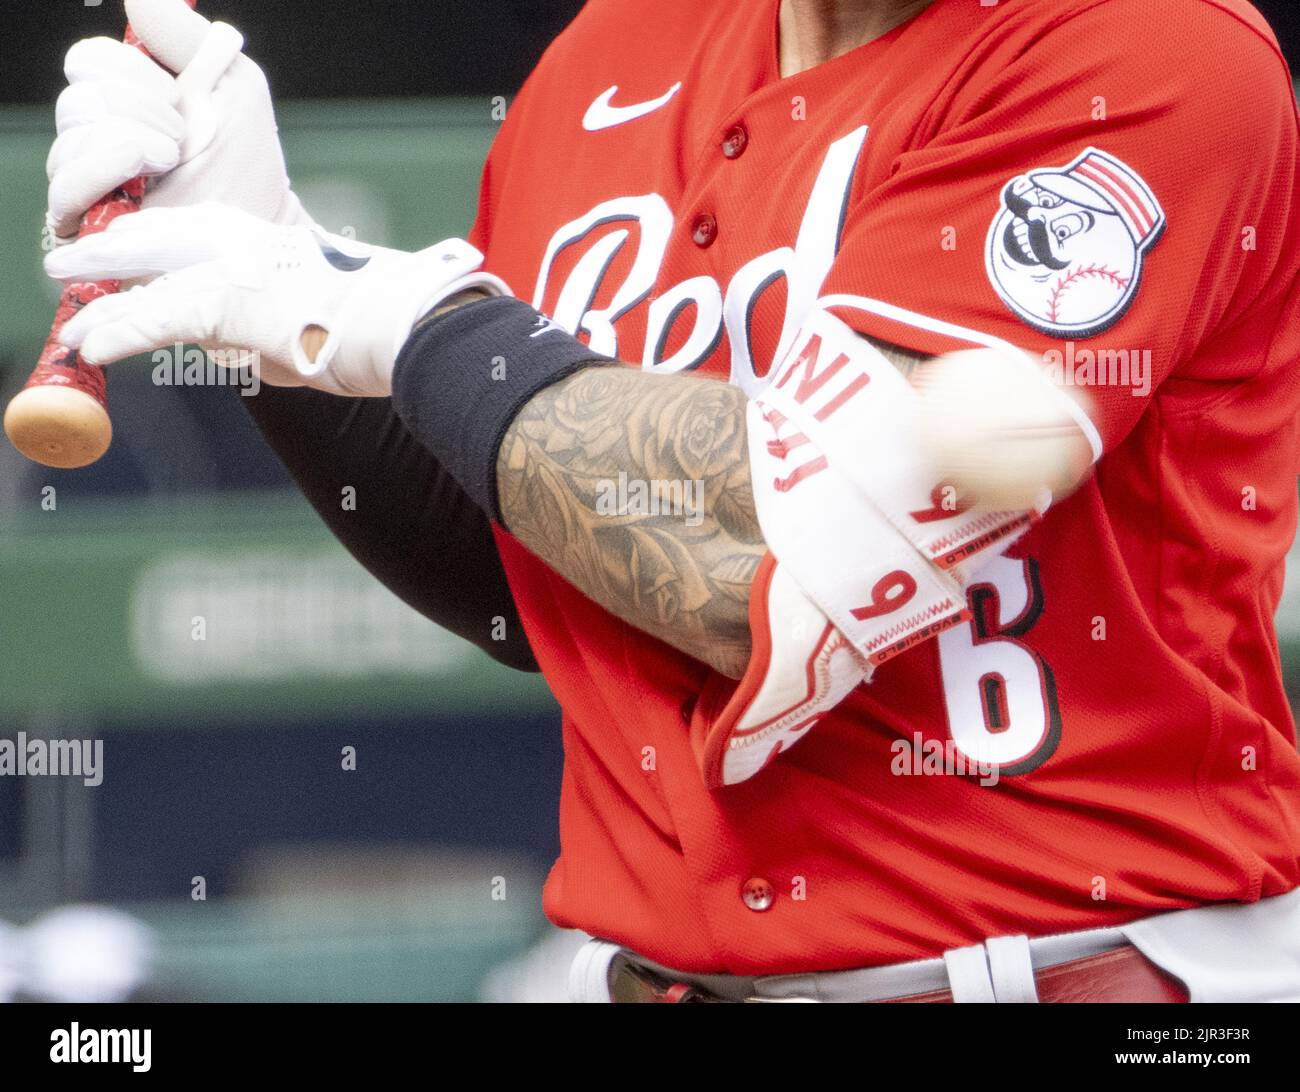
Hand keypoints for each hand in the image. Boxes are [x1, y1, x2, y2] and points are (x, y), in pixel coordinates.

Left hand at [44, 203, 509, 396]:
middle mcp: (267, 251)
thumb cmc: (409, 333)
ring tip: (76, 326)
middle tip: (80, 262)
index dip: (172, 241)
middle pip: (178, 241)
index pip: (218, 234)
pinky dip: (123, 333)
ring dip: (114, 305)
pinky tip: (90, 345)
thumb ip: (301, 331)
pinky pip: (162, 319)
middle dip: (127, 253)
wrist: (426, 333)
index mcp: (293, 251)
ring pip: (164, 283)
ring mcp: (251, 273)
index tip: (139, 247)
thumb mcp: (348, 323)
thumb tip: (269, 353)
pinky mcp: (236, 305)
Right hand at [46, 0, 311, 245]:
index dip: (135, 75)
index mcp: (121, 101)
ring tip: (174, 164)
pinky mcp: (86, 226)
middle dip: (139, 110)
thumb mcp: (232, 82)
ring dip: (133, 142)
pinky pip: (65, 186)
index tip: (182, 102)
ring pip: (71, 136)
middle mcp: (94, 139)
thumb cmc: (246, 160)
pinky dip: (104, 169)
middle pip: (77, 97)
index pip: (88, 62)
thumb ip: (185, 36)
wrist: (260, 226)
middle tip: (182, 139)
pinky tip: (142, 169)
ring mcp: (87, 184)